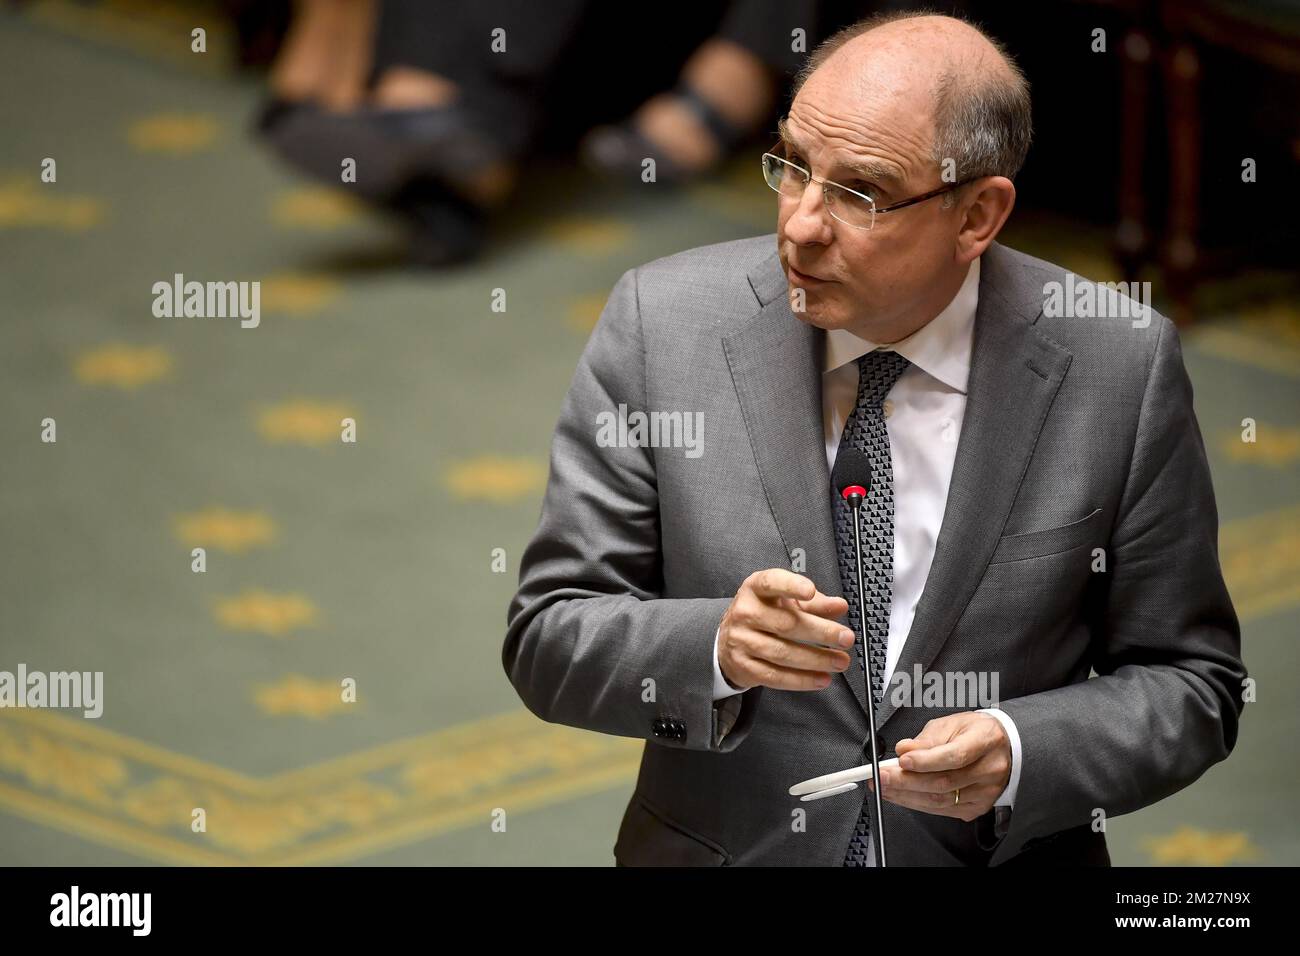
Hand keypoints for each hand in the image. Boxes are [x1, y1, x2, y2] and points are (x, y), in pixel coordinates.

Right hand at [716, 569, 853, 691]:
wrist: (729, 639)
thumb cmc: (762, 615)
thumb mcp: (785, 601)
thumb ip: (814, 603)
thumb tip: (840, 606)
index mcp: (755, 589)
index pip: (771, 583)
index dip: (791, 586)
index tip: (810, 591)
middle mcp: (745, 613)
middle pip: (786, 624)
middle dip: (821, 632)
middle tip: (845, 638)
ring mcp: (741, 641)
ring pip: (783, 653)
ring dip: (816, 659)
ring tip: (840, 661)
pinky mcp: (744, 667)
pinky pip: (776, 676)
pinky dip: (802, 680)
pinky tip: (821, 678)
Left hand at [867, 712, 1010, 822]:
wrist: (1003, 748)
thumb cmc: (976, 733)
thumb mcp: (952, 723)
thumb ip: (927, 738)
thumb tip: (904, 749)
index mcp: (985, 741)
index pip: (954, 756)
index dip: (925, 761)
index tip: (900, 761)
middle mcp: (989, 769)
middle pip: (944, 782)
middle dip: (906, 781)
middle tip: (881, 776)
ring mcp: (985, 792)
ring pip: (941, 800)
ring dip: (907, 796)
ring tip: (885, 787)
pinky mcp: (978, 807)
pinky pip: (943, 810)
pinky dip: (918, 804)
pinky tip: (902, 796)